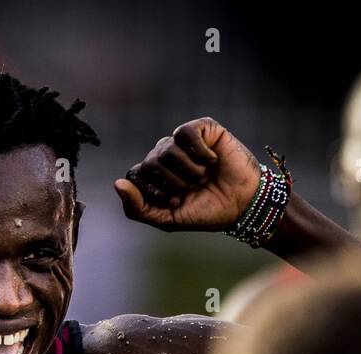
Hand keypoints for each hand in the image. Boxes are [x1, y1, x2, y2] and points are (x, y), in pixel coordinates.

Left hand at [115, 118, 262, 231]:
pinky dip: (200, 152)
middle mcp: (165, 155)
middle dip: (174, 184)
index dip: (155, 192)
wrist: (243, 205)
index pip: (135, 176)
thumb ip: (138, 208)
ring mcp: (182, 141)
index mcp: (154, 175)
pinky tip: (212, 160)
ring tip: (205, 176)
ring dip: (189, 171)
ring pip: (167, 150)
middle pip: (150, 163)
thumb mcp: (168, 219)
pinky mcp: (203, 128)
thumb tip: (117, 184)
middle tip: (193, 189)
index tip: (177, 202)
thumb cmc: (206, 212)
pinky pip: (186, 133)